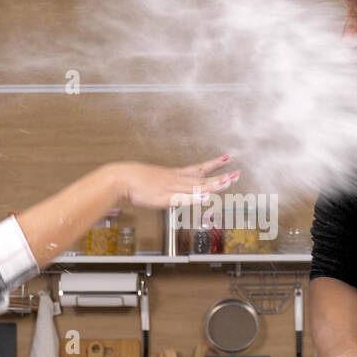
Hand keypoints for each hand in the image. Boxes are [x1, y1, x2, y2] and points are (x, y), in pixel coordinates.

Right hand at [106, 155, 238, 209]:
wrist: (119, 179)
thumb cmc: (132, 181)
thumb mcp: (153, 182)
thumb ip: (163, 185)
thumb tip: (169, 187)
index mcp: (174, 175)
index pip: (199, 168)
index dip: (214, 164)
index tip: (227, 158)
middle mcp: (176, 180)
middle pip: (203, 179)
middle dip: (221, 177)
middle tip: (237, 174)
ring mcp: (171, 188)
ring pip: (196, 187)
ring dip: (213, 185)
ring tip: (228, 181)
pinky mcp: (165, 198)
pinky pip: (182, 198)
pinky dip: (194, 197)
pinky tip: (206, 196)